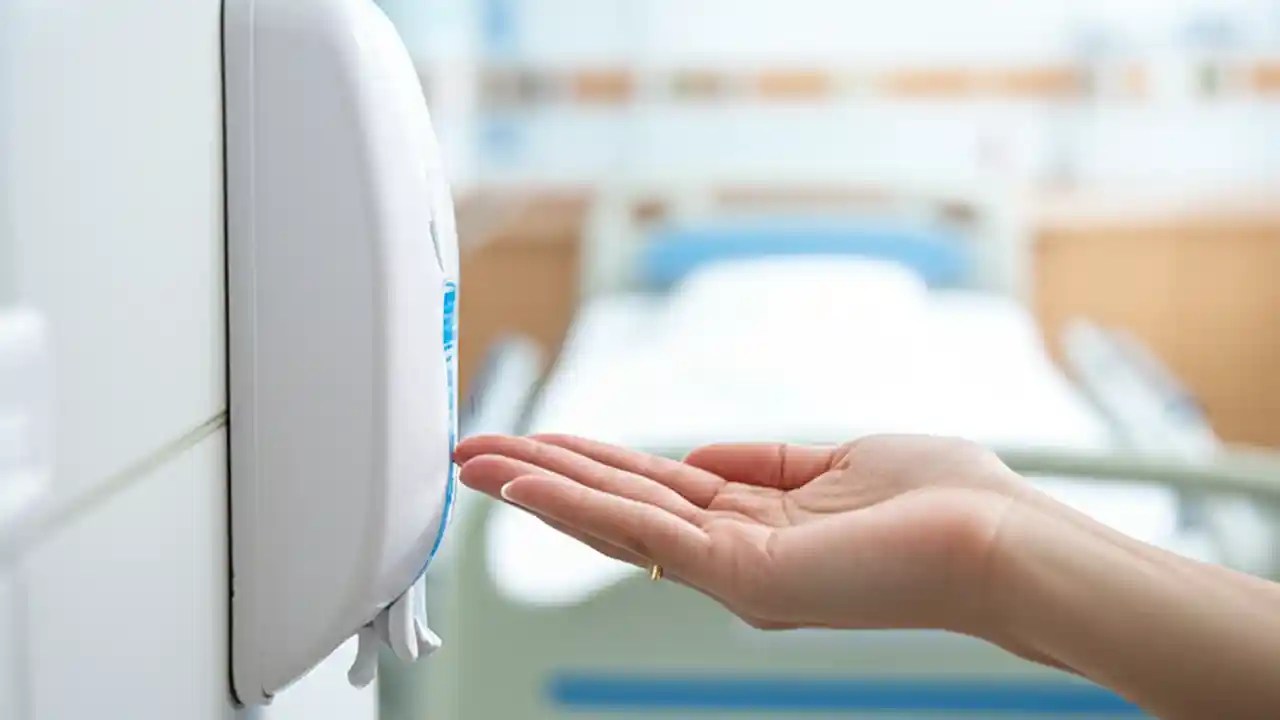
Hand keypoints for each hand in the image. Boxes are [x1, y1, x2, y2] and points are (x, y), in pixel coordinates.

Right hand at [455, 434, 1026, 635]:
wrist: (1001, 540)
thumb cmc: (946, 500)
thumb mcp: (840, 458)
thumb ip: (763, 460)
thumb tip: (697, 454)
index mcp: (759, 522)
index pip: (655, 487)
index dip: (591, 462)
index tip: (539, 440)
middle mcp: (735, 552)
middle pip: (619, 503)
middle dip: (542, 474)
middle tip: (473, 450)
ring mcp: (733, 569)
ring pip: (616, 517)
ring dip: (541, 488)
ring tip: (477, 463)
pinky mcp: (740, 574)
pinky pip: (643, 530)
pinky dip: (577, 505)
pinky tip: (529, 483)